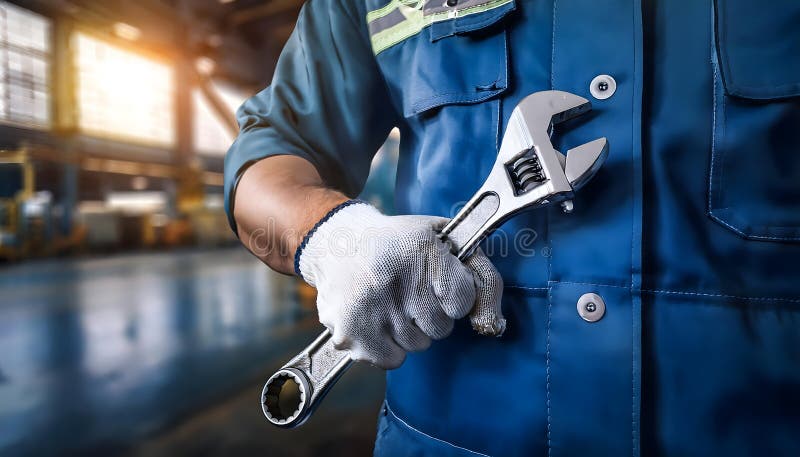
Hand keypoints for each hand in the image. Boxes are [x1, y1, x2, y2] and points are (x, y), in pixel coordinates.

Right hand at [296, 201, 504, 368]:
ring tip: (390, 302)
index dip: (455, 296)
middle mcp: (398, 282)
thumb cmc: (396, 242)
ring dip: (409, 329)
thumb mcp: (438, 235)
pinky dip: (388, 346)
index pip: (463, 301)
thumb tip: (493, 319)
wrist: (336, 242)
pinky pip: (393, 360)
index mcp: (423, 252)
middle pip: (442, 328)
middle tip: (412, 293)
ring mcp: (374, 311)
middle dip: (432, 313)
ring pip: (418, 344)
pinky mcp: (353, 333)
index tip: (440, 285)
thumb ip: (475, 267)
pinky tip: (377, 320)